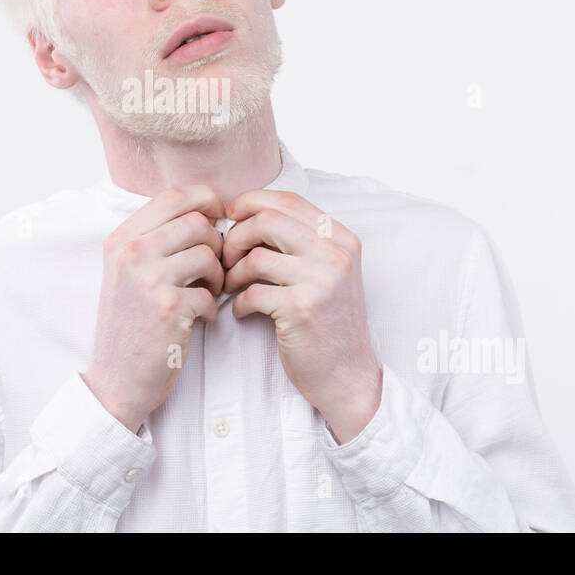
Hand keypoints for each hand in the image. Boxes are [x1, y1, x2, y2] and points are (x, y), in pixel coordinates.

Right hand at [84, 185, 225, 433]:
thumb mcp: (129, 272)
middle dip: (216, 245)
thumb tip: (207, 214)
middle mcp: (130, 253)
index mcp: (121, 238)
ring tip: (206, 294)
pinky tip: (197, 319)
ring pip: (209, 254)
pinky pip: (211, 293)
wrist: (115, 379)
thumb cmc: (131, 323)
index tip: (218, 221)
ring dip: (217, 277)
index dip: (206, 202)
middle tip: (212, 270)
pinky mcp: (167, 308)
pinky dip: (211, 308)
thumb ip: (158, 239)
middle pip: (197, 222)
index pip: (174, 196)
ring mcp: (147, 279)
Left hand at [221, 190, 382, 443]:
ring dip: (232, 272)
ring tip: (232, 287)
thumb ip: (299, 242)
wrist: (349, 375)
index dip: (250, 203)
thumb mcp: (326, 272)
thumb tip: (246, 217)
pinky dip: (239, 302)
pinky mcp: (302, 309)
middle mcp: (336, 254)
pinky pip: (252, 292)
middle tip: (226, 258)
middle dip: (235, 237)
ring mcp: (321, 281)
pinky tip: (243, 312)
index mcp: (341, 237)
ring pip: (255, 256)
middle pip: (266, 220)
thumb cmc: (328, 322)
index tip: (230, 219)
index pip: (287, 199)